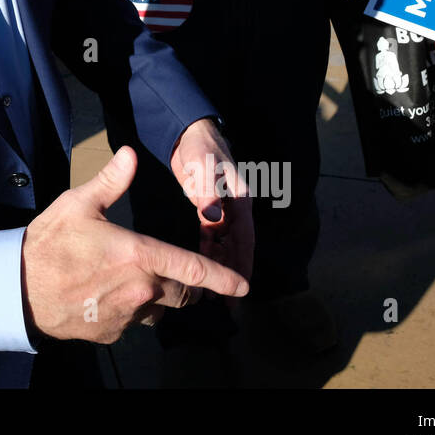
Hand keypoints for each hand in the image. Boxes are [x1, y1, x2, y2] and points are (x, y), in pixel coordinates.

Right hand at [21, 146, 249, 343]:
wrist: (18, 290)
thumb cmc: (49, 245)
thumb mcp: (78, 204)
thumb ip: (111, 181)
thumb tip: (130, 155)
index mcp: (139, 255)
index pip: (194, 269)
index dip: (223, 278)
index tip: (242, 285)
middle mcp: (141, 290)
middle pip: (184, 294)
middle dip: (190, 286)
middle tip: (182, 275)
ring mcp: (128, 316)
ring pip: (159, 309)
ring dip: (156, 297)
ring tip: (130, 279)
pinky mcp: (113, 334)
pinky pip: (134, 322)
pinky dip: (130, 310)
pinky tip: (106, 294)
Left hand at [170, 117, 253, 283]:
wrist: (189, 132)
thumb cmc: (200, 146)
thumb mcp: (203, 165)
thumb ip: (207, 191)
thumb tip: (211, 217)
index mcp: (240, 199)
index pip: (244, 237)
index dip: (242, 263)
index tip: (240, 287)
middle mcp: (235, 207)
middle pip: (237, 246)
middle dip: (233, 273)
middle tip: (228, 303)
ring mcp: (222, 208)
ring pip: (225, 243)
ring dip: (220, 265)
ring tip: (213, 292)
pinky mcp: (207, 207)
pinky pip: (211, 235)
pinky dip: (208, 250)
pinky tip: (201, 266)